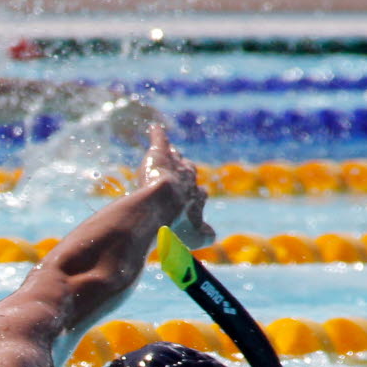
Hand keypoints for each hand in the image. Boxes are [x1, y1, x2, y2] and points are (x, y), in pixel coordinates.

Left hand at [140, 124, 213, 246]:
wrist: (161, 206)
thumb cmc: (174, 223)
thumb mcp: (194, 237)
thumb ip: (205, 237)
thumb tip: (212, 236)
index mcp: (195, 199)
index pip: (199, 195)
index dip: (195, 197)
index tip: (197, 198)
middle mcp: (188, 180)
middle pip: (189, 173)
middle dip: (187, 172)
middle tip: (185, 170)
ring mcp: (174, 166)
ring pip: (176, 159)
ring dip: (173, 157)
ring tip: (171, 153)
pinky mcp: (160, 154)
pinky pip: (160, 140)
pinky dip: (157, 134)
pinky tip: (154, 128)